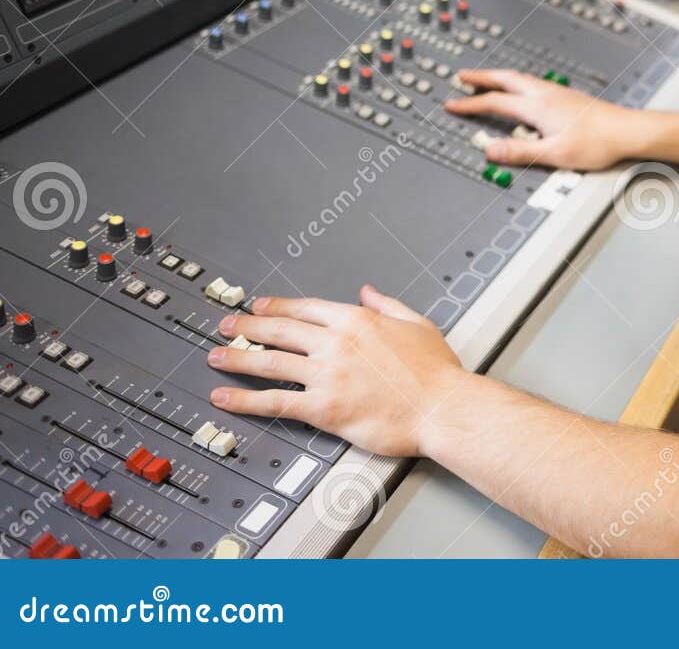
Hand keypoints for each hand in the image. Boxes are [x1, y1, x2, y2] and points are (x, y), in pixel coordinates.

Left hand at [207, 285, 468, 457]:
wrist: (441, 407)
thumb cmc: (436, 372)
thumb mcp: (417, 323)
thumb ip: (388, 304)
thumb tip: (368, 290)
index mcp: (357, 320)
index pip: (305, 308)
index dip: (277, 306)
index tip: (259, 306)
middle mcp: (336, 344)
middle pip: (280, 330)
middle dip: (248, 326)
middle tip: (227, 325)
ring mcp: (326, 376)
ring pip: (269, 362)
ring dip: (237, 358)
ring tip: (215, 356)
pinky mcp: (322, 408)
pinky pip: (274, 402)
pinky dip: (244, 400)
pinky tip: (225, 397)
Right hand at [443, 68, 638, 169]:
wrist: (628, 131)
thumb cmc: (598, 142)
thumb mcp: (555, 154)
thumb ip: (521, 152)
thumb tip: (491, 150)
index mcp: (538, 106)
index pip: (495, 102)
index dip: (470, 103)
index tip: (452, 104)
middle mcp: (546, 94)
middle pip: (506, 79)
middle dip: (481, 77)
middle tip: (462, 76)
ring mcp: (557, 93)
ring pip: (520, 78)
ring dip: (498, 77)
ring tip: (486, 79)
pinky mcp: (567, 96)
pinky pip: (532, 82)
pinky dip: (516, 82)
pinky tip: (521, 89)